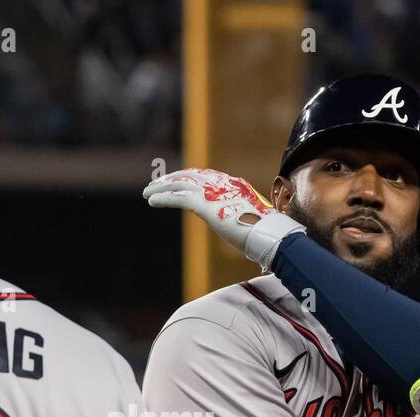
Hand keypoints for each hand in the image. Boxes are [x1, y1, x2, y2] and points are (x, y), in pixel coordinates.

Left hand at [143, 168, 303, 268]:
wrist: (272, 237)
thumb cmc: (266, 236)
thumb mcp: (249, 224)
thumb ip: (237, 219)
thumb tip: (235, 228)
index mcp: (235, 185)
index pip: (206, 176)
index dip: (188, 178)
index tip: (176, 183)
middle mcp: (224, 183)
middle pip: (191, 175)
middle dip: (171, 179)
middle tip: (156, 185)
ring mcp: (215, 193)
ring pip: (181, 184)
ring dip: (162, 187)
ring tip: (147, 193)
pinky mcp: (207, 205)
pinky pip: (179, 198)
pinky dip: (164, 198)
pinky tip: (151, 201)